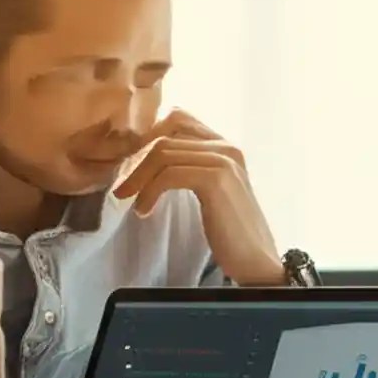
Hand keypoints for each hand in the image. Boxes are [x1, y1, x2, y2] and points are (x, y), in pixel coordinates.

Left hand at [113, 109, 283, 285]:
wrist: (255, 259)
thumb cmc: (230, 231)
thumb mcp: (210, 191)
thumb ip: (190, 169)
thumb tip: (147, 160)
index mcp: (225, 146)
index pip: (178, 118)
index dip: (148, 137)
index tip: (132, 165)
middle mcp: (226, 146)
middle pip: (165, 135)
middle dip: (136, 160)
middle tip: (122, 187)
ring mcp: (223, 161)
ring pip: (163, 152)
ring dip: (138, 177)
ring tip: (128, 199)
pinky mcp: (216, 180)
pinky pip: (169, 174)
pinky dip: (149, 192)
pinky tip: (144, 210)